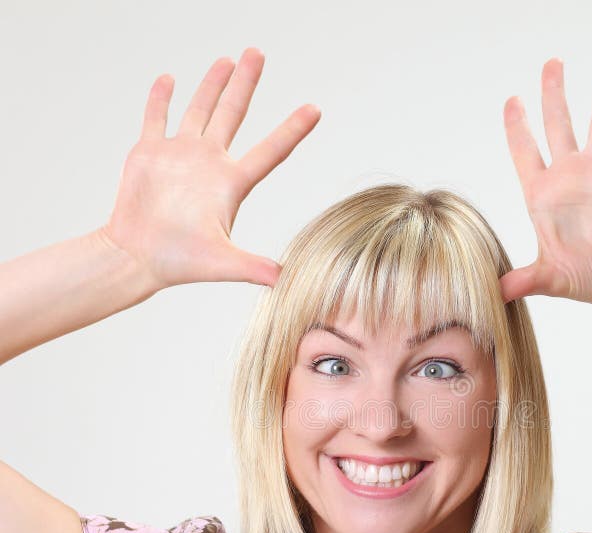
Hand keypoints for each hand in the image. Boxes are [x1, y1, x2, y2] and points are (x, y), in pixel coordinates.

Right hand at [100, 47, 320, 290]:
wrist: (137, 258)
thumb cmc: (179, 262)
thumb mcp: (222, 263)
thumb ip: (252, 268)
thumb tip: (285, 280)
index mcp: (230, 183)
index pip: (270, 150)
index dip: (292, 129)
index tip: (314, 108)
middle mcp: (209, 163)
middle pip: (233, 115)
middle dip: (245, 83)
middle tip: (257, 53)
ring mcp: (179, 155)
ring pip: (200, 110)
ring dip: (212, 84)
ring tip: (226, 60)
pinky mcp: (150, 153)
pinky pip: (156, 118)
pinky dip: (161, 98)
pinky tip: (169, 79)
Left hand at [499, 54, 591, 305]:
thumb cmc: (583, 278)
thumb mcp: (548, 278)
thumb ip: (522, 280)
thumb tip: (495, 293)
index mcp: (543, 195)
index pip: (525, 153)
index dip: (517, 127)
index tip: (511, 100)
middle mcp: (570, 176)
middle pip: (559, 125)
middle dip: (554, 94)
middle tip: (552, 62)